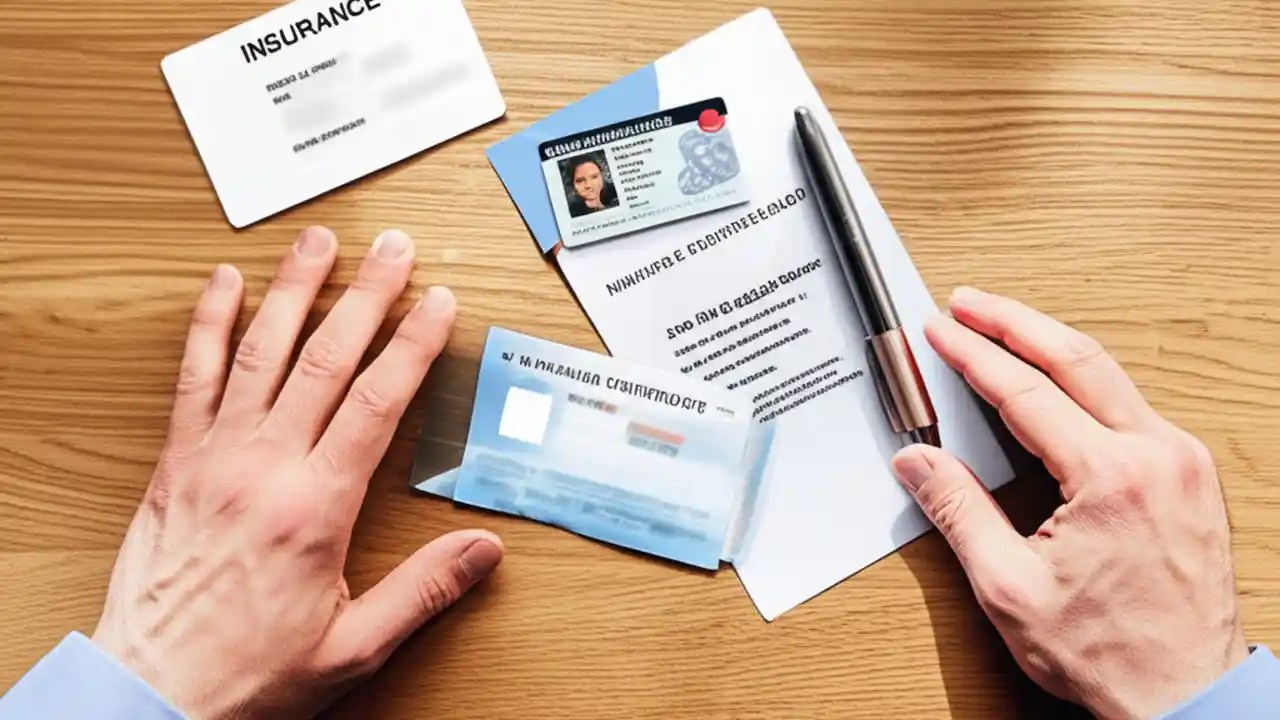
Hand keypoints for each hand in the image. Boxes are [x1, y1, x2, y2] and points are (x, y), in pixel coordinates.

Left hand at [92, 227, 502, 718]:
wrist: (150, 691)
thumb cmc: (249, 675)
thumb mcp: (354, 648)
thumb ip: (422, 590)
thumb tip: (483, 549)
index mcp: (316, 507)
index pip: (378, 402)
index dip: (414, 344)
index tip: (437, 302)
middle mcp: (265, 467)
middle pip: (327, 359)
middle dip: (367, 295)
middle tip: (394, 247)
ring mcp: (215, 456)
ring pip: (262, 351)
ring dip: (295, 290)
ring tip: (321, 241)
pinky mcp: (177, 461)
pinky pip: (193, 376)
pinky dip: (208, 325)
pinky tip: (224, 285)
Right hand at [892, 287, 1246, 718]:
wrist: (1189, 693)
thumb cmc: (1111, 653)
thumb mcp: (1010, 588)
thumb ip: (959, 512)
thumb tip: (918, 462)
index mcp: (1111, 477)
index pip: (1026, 391)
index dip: (974, 355)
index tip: (941, 332)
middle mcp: (1158, 455)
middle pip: (1076, 357)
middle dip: (1014, 320)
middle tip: (967, 301)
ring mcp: (1181, 461)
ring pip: (1109, 374)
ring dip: (1050, 343)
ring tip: (1002, 326)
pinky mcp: (1189, 474)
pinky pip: (1130, 403)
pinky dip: (1084, 379)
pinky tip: (1056, 377)